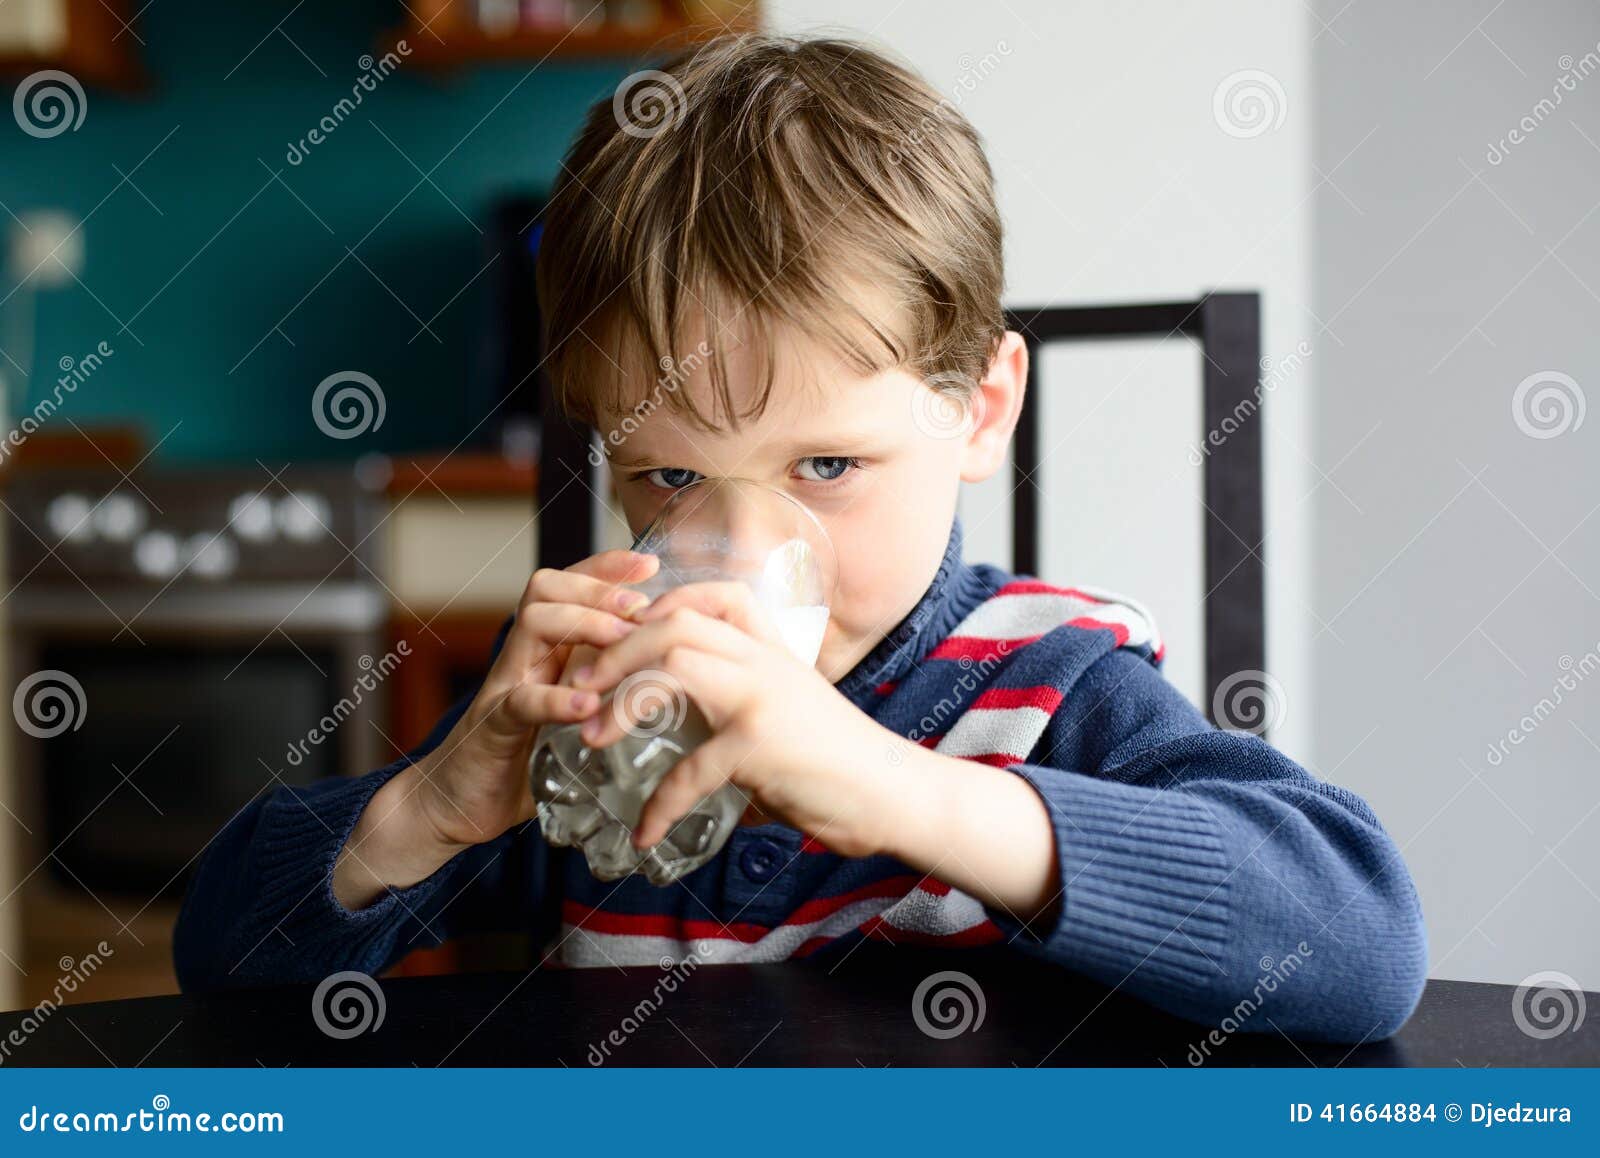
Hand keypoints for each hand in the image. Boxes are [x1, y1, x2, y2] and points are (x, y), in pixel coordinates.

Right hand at [333, 549, 659, 909]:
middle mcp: (521, 658)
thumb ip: (607, 695)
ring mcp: (503, 687)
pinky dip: (557, 700)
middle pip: (548, 589)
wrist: (457, 805)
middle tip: (640, 606)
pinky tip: (589, 706)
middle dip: (598, 587)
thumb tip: (666, 686)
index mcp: (542, 651)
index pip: (568, 587)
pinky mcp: (493, 727)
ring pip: (533, 624)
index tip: (649, 565)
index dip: (605, 568)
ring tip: (622, 641)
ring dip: (584, 624)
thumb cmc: (523, 760)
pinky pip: (522, 701)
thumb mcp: (573, 718)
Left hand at [570, 581, 905, 857]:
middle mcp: (765, 662)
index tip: (626, 637)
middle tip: (582, 686)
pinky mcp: (758, 745)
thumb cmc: (840, 759)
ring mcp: (761, 697)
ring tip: (591, 737)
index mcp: (773, 650)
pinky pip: (689, 768)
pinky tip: (646, 832)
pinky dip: (660, 804)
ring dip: (621, 701)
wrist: (892, 793)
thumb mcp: (794, 707)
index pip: (715, 597)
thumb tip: (697, 714)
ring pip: (672, 664)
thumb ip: (748, 697)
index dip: (662, 606)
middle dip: (617, 650)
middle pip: (675, 623)